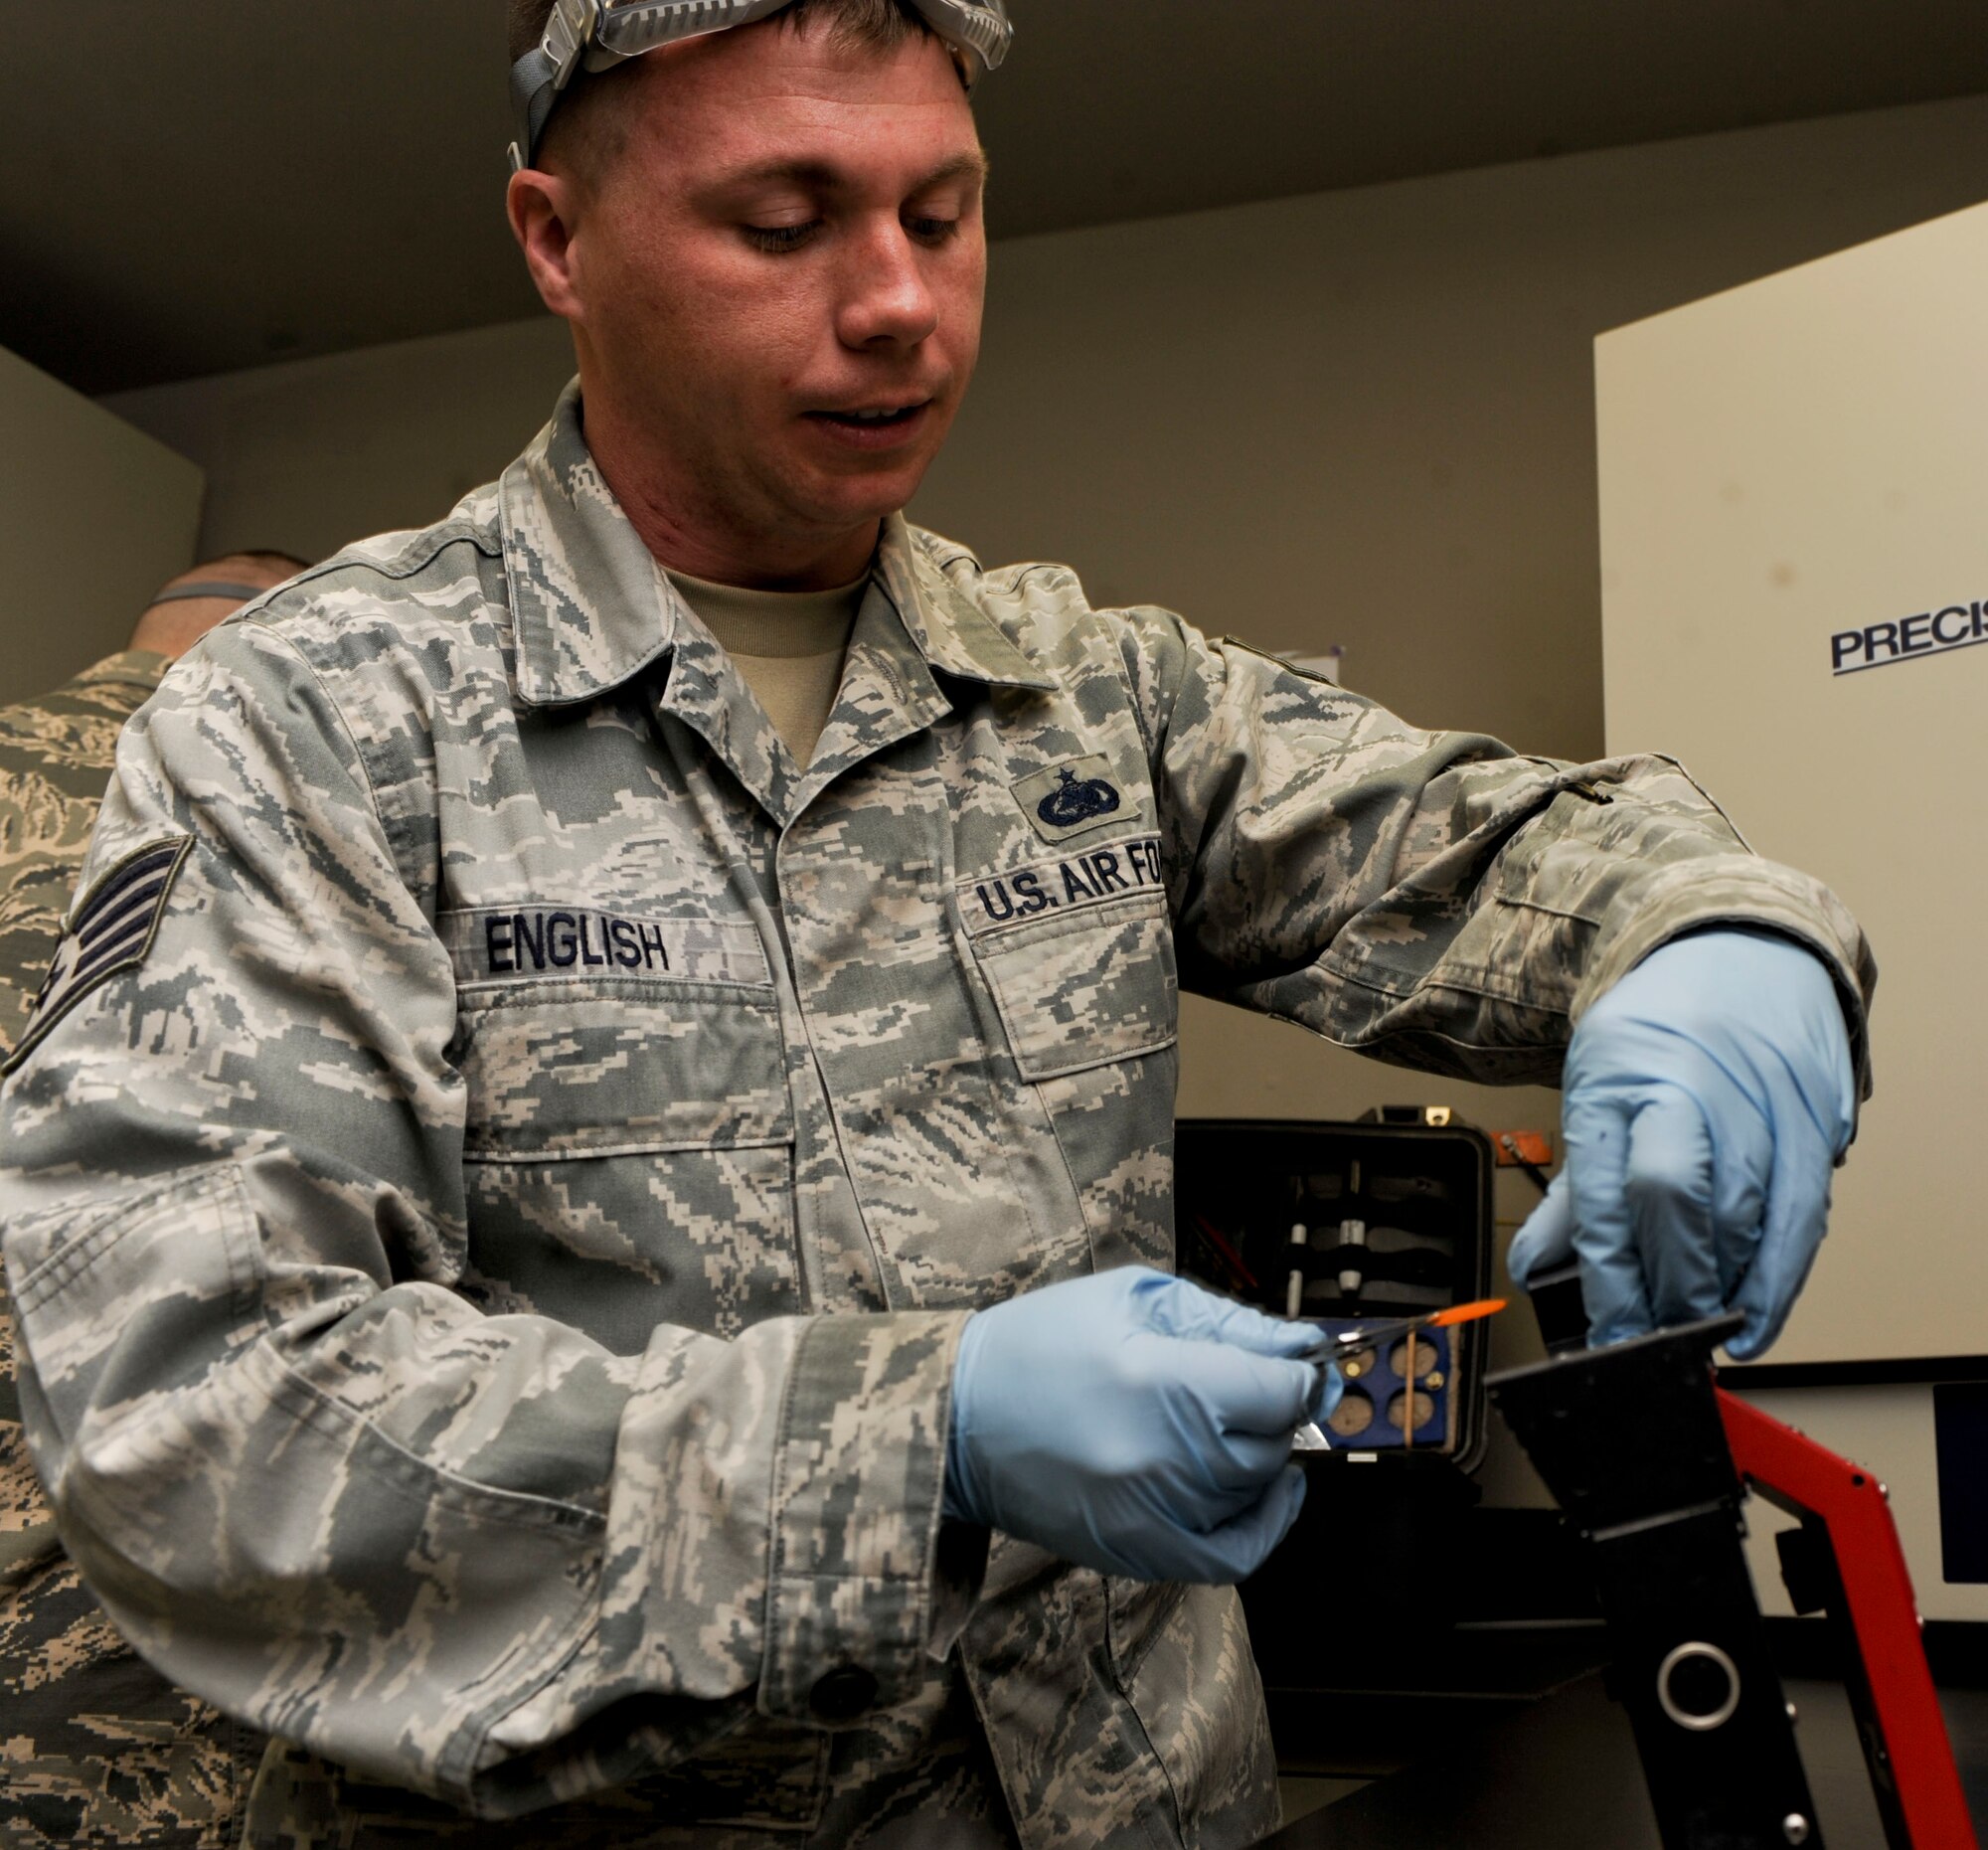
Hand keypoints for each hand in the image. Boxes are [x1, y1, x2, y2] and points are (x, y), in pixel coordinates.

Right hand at [944, 1268, 1337, 1582]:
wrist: (956, 1417)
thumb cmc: (1041, 1342)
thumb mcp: (1130, 1299)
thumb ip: (1225, 1321)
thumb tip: (1302, 1348)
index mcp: (1163, 1380)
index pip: (1278, 1393)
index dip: (1296, 1376)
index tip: (1294, 1365)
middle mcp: (1165, 1457)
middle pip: (1268, 1444)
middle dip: (1268, 1412)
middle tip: (1243, 1385)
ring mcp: (1152, 1514)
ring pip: (1252, 1492)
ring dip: (1256, 1457)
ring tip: (1226, 1424)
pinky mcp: (1137, 1552)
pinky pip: (1233, 1557)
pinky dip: (1266, 1527)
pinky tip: (1272, 1493)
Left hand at [1507, 928, 1854, 1357]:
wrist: (1743, 953)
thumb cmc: (1659, 1032)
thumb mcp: (1595, 1086)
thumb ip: (1579, 1186)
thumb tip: (1537, 1267)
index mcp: (1615, 1077)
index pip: (1607, 1190)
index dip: (1608, 1274)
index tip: (1608, 1330)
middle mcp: (1688, 1086)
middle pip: (1675, 1197)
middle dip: (1666, 1283)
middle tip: (1652, 1336)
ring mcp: (1757, 1102)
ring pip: (1742, 1215)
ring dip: (1718, 1289)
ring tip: (1695, 1328)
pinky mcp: (1813, 1121)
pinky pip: (1801, 1216)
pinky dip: (1778, 1280)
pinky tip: (1753, 1318)